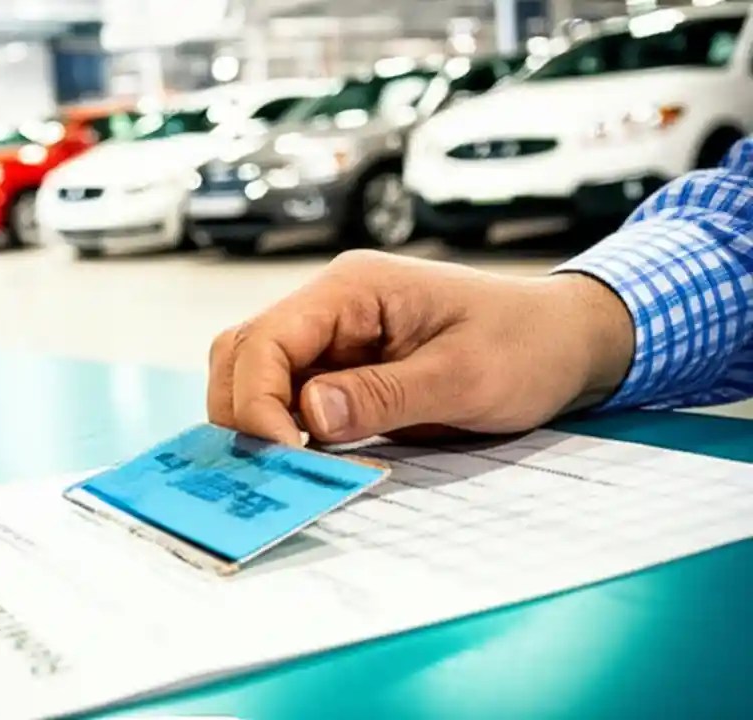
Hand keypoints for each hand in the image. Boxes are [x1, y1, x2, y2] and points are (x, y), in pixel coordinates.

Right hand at [208, 251, 634, 444]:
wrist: (565, 342)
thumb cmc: (527, 347)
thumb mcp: (466, 378)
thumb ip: (384, 394)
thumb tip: (306, 412)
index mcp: (352, 289)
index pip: (265, 339)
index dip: (257, 400)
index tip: (286, 455)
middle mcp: (329, 305)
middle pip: (242, 352)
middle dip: (243, 412)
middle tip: (278, 468)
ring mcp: (331, 335)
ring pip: (253, 374)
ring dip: (258, 421)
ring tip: (293, 465)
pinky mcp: (340, 366)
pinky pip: (287, 395)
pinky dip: (284, 428)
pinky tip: (308, 458)